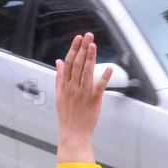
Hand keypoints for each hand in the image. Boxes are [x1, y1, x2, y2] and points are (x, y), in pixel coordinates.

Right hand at [54, 33, 111, 162]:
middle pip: (77, 64)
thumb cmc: (67, 114)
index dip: (74, 49)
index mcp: (65, 85)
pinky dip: (104, 77)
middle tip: (88, 35)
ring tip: (93, 45)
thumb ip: (59, 76)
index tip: (78, 38)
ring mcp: (83, 93)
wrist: (72, 132)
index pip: (69, 62)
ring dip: (90, 58)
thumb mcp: (59, 94)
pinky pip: (99, 87)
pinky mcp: (93, 101)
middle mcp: (73, 87)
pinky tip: (109, 67)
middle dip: (83, 48)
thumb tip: (59, 61)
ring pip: (86, 72)